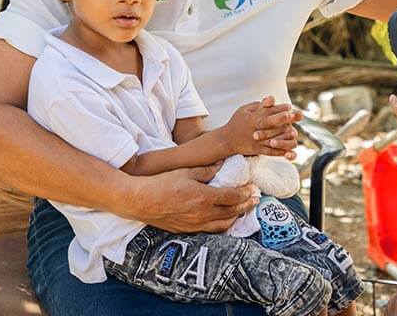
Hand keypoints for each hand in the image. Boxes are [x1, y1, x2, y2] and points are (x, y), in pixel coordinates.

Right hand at [124, 163, 258, 232]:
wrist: (141, 201)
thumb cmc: (162, 184)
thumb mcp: (186, 171)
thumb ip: (206, 170)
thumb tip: (222, 165)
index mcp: (204, 197)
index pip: (233, 197)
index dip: (246, 193)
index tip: (253, 188)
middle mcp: (202, 213)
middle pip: (232, 212)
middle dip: (246, 205)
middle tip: (255, 199)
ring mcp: (195, 224)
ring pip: (223, 225)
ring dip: (237, 217)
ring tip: (243, 210)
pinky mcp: (187, 231)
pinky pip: (210, 231)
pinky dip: (222, 226)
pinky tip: (224, 221)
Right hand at [221, 96, 301, 158]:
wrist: (227, 140)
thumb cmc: (237, 122)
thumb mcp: (245, 109)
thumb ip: (259, 105)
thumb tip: (272, 99)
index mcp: (252, 117)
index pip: (268, 111)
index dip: (279, 108)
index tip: (289, 106)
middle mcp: (254, 128)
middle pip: (270, 122)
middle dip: (282, 118)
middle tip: (294, 115)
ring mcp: (256, 140)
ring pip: (271, 137)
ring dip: (283, 135)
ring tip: (294, 132)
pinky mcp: (257, 150)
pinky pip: (270, 151)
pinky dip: (279, 151)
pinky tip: (288, 149)